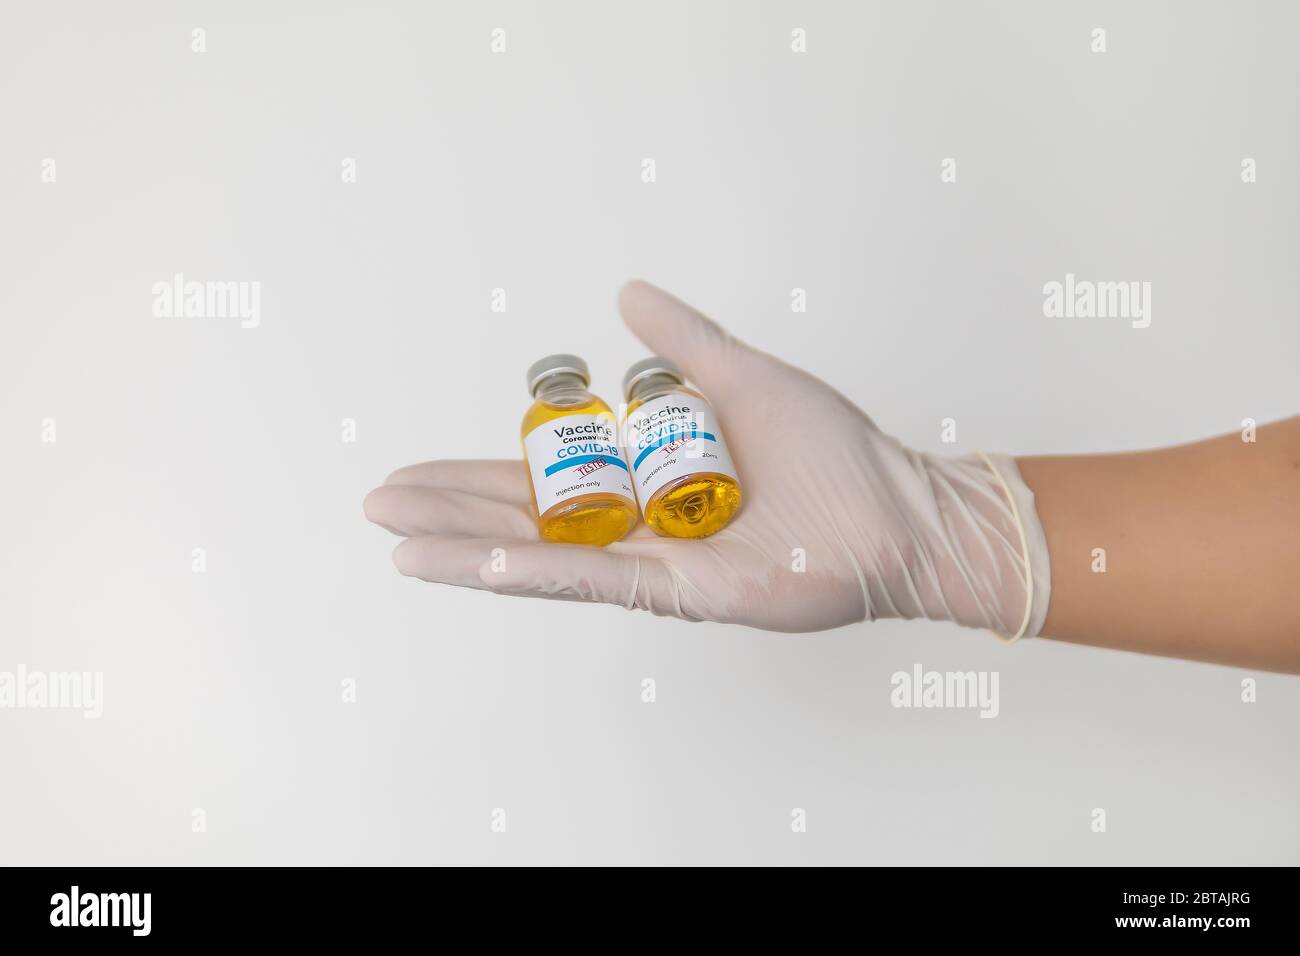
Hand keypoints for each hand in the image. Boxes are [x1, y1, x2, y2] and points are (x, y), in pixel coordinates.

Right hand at [364, 281, 1039, 633]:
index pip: (537, 484)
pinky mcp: (685, 593)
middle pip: (522, 525)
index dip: (472, 478)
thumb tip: (625, 295)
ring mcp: (656, 568)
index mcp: (639, 487)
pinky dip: (532, 571)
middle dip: (448, 516)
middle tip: (379, 504)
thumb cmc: (832, 451)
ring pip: (543, 559)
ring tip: (396, 540)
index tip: (414, 471)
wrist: (898, 504)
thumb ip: (679, 341)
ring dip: (465, 553)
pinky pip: (596, 578)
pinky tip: (475, 564)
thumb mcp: (737, 375)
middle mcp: (637, 533)